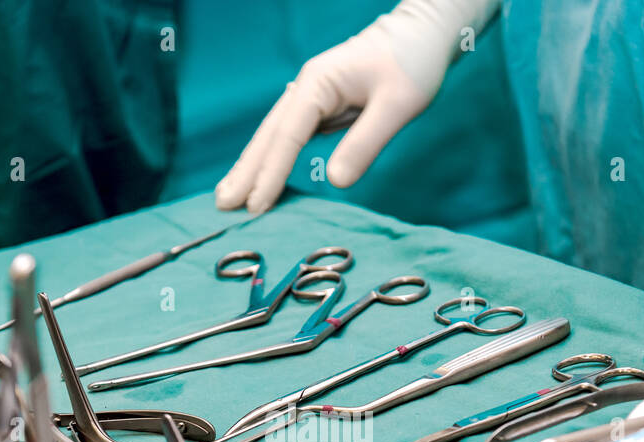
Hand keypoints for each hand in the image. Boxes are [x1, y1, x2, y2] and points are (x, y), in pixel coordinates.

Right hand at [215, 0, 498, 213]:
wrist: (422, 34)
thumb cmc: (413, 64)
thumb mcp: (396, 106)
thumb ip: (365, 143)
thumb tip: (334, 182)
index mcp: (318, 84)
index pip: (287, 136)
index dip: (270, 173)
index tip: (256, 205)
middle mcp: (306, 89)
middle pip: (268, 135)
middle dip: (245, 171)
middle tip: (222, 206)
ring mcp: (311, 97)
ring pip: (274, 136)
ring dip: (252, 166)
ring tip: (229, 197)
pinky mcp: (321, 107)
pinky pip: (289, 138)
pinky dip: (272, 159)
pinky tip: (261, 179)